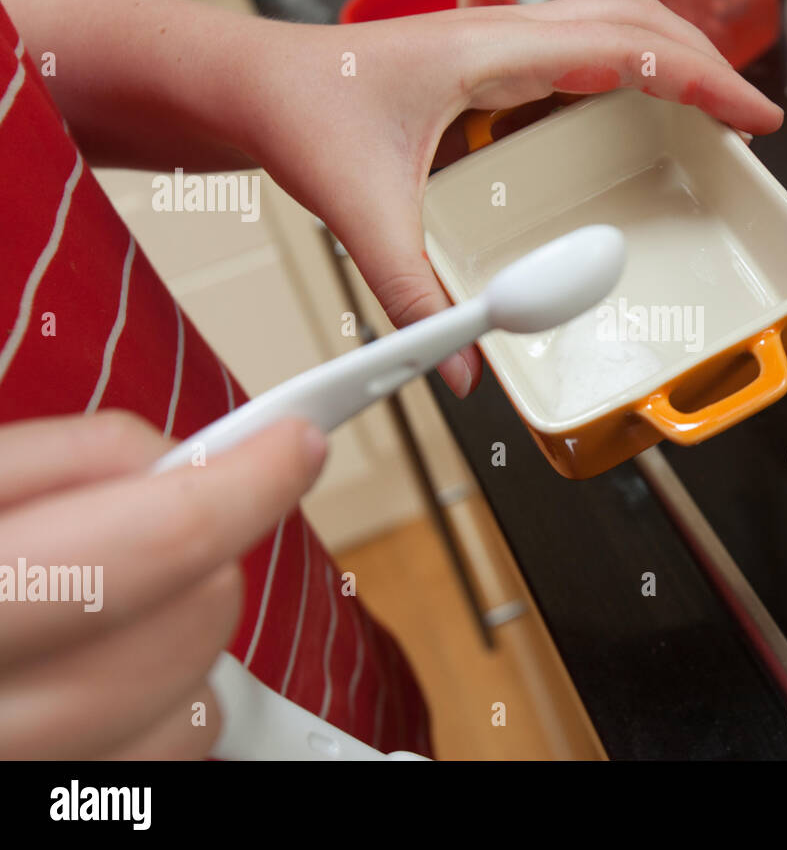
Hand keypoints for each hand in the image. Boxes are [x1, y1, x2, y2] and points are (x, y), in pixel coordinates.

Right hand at [0, 412, 326, 758]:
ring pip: (197, 710)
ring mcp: (15, 774)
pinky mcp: (41, 807)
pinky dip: (166, 713)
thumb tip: (184, 461)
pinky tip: (96, 677)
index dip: (247, 483)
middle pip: (194, 626)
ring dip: (182, 644)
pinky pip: (168, 765)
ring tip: (98, 612)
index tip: (293, 445)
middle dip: (206, 559)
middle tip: (158, 529)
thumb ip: (66, 460)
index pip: (153, 544)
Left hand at [244, 0, 783, 396]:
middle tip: (750, 119)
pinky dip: (631, 66)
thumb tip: (463, 368)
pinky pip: (583, 44)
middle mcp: (504, 31)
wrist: (246, 80)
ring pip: (614, 21)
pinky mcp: (487, 57)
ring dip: (673, 54)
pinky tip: (635, 105)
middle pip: (639, 18)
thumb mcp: (360, 212)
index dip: (705, 80)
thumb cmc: (296, 112)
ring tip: (712, 106)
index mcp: (491, 52)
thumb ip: (413, 295)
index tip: (756, 117)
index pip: (629, 49)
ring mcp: (498, 38)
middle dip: (707, 60)